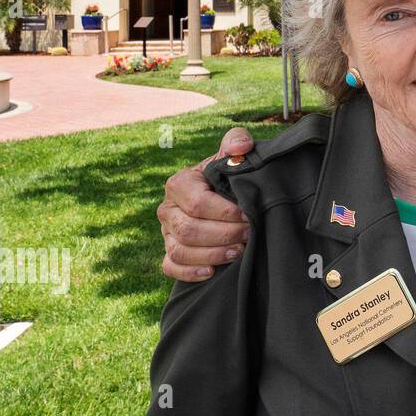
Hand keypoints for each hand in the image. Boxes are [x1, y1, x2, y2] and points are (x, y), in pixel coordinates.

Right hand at [158, 127, 253, 281]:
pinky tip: (213, 271)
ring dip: (213, 254)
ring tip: (239, 251)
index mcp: (179, 183)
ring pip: (181, 251)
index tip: (248, 214)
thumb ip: (236, 142)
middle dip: (223, 234)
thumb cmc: (228, 176)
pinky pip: (171, 267)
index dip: (224, 212)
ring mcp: (166, 233)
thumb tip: (241, 147)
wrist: (224, 196)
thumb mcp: (233, 156)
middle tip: (249, 234)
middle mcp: (167, 209)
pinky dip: (190, 272)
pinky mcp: (170, 253)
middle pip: (189, 229)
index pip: (197, 203)